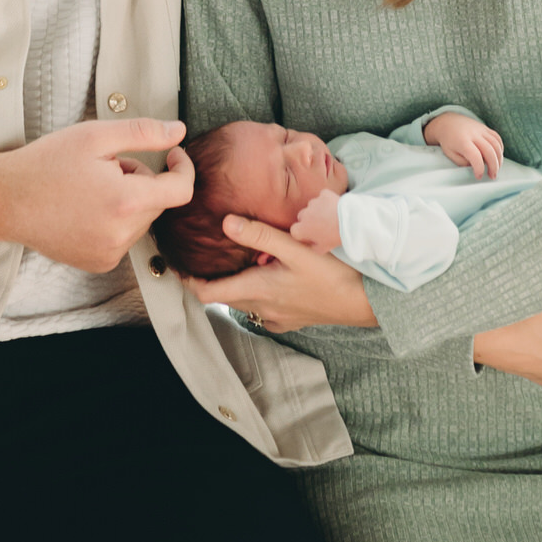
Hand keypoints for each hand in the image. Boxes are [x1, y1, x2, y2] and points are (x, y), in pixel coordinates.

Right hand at [0, 120, 193, 272]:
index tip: (172, 153)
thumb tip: (180, 131)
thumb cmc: (46, 164)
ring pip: (141, 220)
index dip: (183, 167)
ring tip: (92, 186)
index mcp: (126, 201)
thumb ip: (143, 133)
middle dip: (143, 180)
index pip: (181, 190)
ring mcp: (110, 253)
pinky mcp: (98, 263)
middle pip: (158, 203)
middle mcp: (122, 234)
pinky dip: (115, 220)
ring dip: (129, 200)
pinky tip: (85, 208)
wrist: (5, 200)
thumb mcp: (96, 135)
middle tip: (108, 164)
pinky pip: (123, 237)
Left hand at [181, 217, 376, 332]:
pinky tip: (264, 277)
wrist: (365, 301)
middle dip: (209, 280)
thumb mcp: (296, 248)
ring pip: (243, 303)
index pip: (208, 293)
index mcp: (258, 290)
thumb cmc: (332, 273)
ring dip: (232, 286)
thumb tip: (225, 222)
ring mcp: (278, 318)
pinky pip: (263, 310)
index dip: (188, 281)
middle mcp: (263, 309)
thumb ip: (260, 235)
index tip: (177, 266)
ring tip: (229, 262)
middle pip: (224, 297)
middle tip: (200, 258)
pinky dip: (254, 294)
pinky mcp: (292, 320)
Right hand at [289, 190, 342, 251]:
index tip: (310, 235)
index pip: (295, 231)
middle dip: (308, 220)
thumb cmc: (335, 237)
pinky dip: (327, 201)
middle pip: (301, 217)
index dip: (302, 233)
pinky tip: (334, 206)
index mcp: (302, 229)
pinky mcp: (323, 194)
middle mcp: (304, 214)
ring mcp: (314, 202)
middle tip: (321, 225)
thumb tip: (311, 243)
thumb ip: (312, 247)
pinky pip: (322, 197)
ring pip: (312, 206)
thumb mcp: (323, 249)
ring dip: (317, 210)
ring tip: (330, 216)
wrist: (350, 222)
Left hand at [423, 111, 503, 178]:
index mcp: (462, 141)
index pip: (475, 156)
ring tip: (496, 169)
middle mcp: (473, 134)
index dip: (479, 168)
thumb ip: (463, 162)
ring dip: (499, 159)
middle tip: (492, 176)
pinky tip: (497, 157)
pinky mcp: (485, 128)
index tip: (479, 176)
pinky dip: (500, 149)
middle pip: (489, 151)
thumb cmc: (448, 140)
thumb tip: (477, 167)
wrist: (447, 122)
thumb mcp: (450, 154)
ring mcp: (480, 129)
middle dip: (493, 166)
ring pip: (496, 144)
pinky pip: (497, 138)